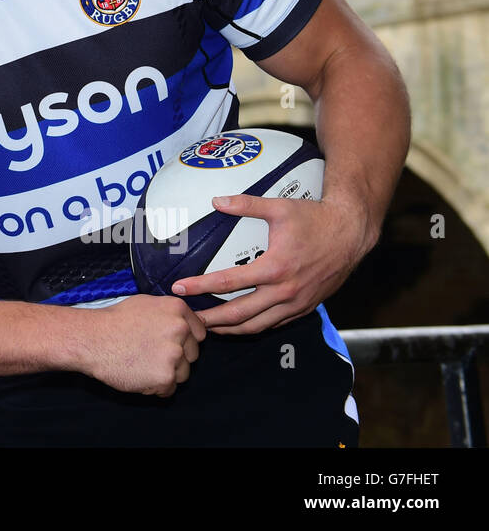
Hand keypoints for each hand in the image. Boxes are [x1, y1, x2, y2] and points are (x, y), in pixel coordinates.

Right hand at [80, 294, 205, 396]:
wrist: (92, 339)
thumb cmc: (113, 321)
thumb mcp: (146, 304)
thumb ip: (170, 314)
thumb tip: (187, 323)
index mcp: (177, 310)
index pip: (199, 332)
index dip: (185, 340)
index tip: (168, 343)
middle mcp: (180, 330)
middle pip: (193, 355)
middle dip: (176, 358)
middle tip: (150, 354)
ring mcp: (174, 354)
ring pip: (183, 374)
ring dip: (166, 373)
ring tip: (142, 364)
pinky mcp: (165, 377)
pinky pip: (170, 390)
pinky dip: (156, 387)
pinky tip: (139, 374)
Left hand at [171, 189, 369, 335]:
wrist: (351, 233)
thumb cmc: (315, 218)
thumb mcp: (279, 207)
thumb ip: (245, 204)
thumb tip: (216, 201)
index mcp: (275, 268)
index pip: (228, 282)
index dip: (200, 286)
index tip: (179, 288)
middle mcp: (285, 291)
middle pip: (239, 314)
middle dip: (210, 320)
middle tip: (188, 321)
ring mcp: (296, 303)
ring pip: (257, 326)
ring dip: (230, 330)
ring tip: (208, 328)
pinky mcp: (305, 307)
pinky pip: (275, 324)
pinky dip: (254, 327)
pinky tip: (239, 325)